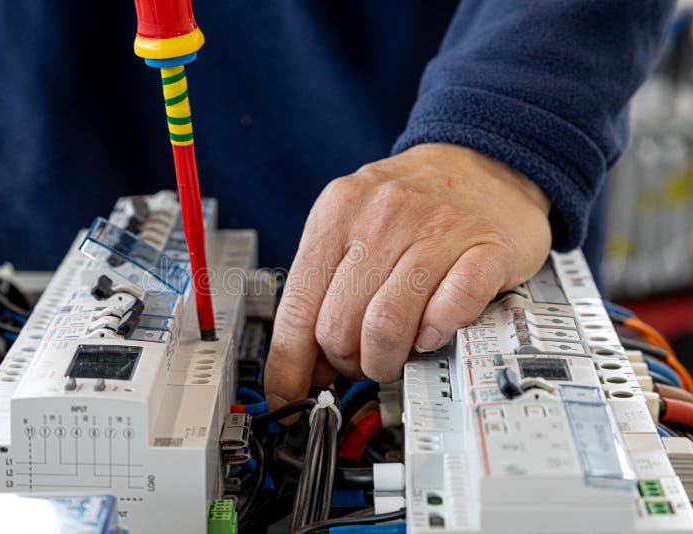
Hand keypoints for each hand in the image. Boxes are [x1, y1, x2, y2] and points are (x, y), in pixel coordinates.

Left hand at [263, 143, 551, 409]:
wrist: (484, 161)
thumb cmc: (414, 203)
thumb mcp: (353, 225)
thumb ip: (324, 287)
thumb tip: (303, 363)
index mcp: (338, 210)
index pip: (297, 306)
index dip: (289, 362)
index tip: (287, 392)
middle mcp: (383, 214)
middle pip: (338, 325)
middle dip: (344, 362)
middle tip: (358, 362)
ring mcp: (437, 229)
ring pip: (386, 326)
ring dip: (386, 360)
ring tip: (393, 356)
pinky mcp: (485, 248)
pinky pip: (451, 308)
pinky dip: (435, 334)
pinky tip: (432, 332)